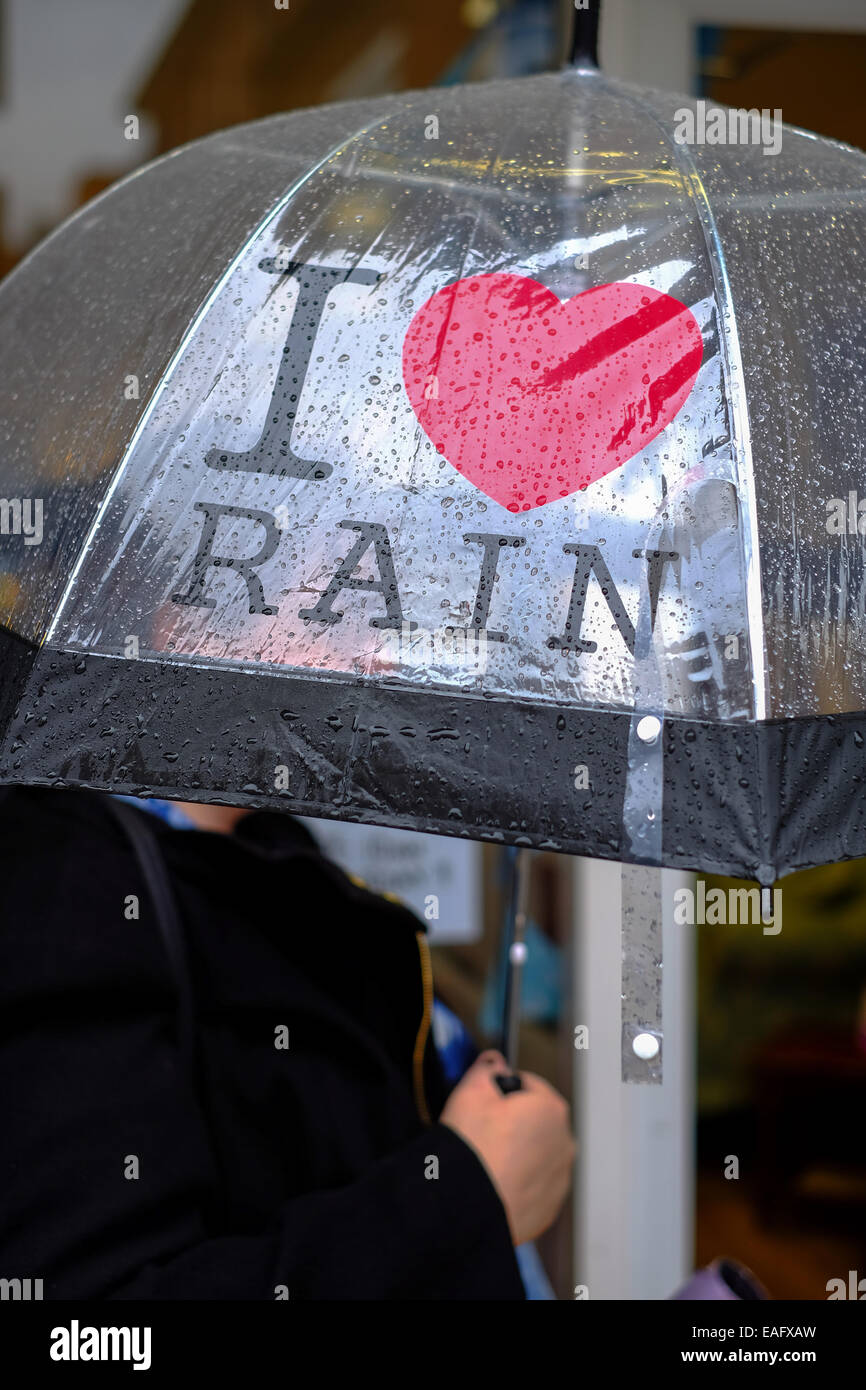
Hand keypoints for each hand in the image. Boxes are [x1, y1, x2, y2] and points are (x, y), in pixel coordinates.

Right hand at [441, 1050, 575, 1244]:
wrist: (465, 1205)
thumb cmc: (472, 1144)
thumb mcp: (472, 1091)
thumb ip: (487, 1068)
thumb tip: (494, 1061)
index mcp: (552, 1109)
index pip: (528, 1085)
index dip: (501, 1090)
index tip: (483, 1103)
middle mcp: (564, 1143)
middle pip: (535, 1121)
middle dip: (513, 1123)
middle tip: (482, 1133)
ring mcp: (559, 1179)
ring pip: (536, 1155)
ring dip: (517, 1154)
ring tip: (486, 1162)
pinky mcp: (548, 1208)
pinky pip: (533, 1187)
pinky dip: (517, 1184)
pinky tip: (493, 1185)